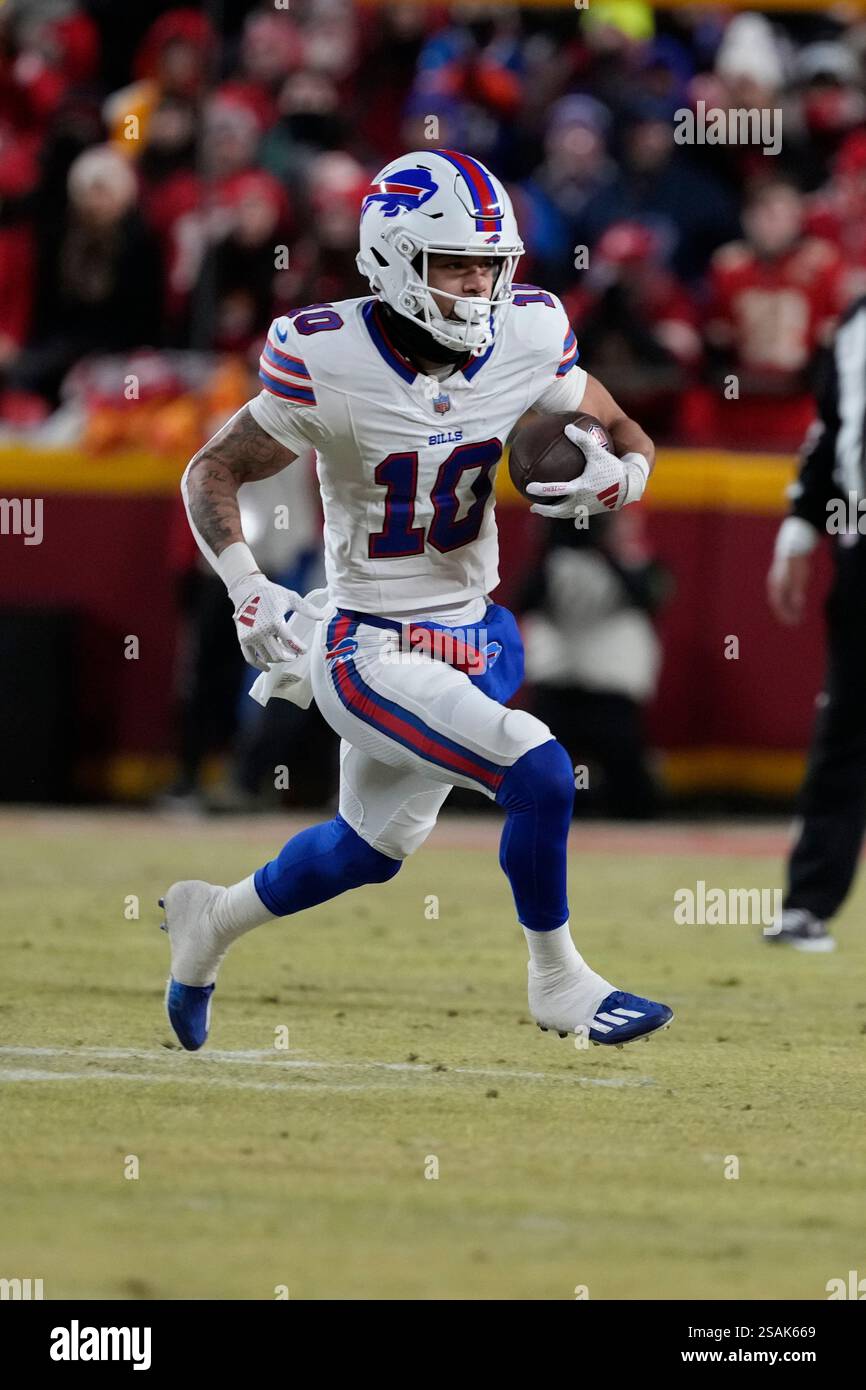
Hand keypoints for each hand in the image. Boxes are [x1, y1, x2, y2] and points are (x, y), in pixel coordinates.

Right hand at [227, 572, 321, 670]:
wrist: (247, 590)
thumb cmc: (271, 593)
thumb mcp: (291, 598)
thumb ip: (307, 609)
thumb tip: (323, 616)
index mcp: (275, 622)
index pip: (291, 643)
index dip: (300, 649)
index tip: (304, 650)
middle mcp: (262, 632)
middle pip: (279, 655)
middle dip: (290, 657)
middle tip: (295, 654)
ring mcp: (251, 637)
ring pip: (267, 658)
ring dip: (277, 659)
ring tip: (284, 653)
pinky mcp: (243, 639)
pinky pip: (251, 658)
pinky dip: (259, 665)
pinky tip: (268, 668)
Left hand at [526, 425, 648, 521]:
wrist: (632, 485)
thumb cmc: (615, 468)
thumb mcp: (598, 452)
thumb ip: (583, 439)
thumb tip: (567, 427)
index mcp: (580, 488)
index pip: (556, 490)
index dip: (541, 489)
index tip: (529, 488)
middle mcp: (581, 501)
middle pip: (558, 510)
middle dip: (544, 510)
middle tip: (533, 507)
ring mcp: (588, 508)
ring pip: (567, 514)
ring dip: (555, 513)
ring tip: (547, 511)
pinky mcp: (595, 510)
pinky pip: (578, 512)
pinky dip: (569, 511)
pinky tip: (568, 505)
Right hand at [767, 552, 811, 625]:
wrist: (794, 547)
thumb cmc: (798, 564)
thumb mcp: (800, 580)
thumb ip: (797, 593)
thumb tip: (797, 606)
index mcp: (777, 586)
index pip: (779, 606)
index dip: (785, 616)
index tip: (794, 623)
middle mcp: (774, 585)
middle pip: (778, 604)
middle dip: (786, 613)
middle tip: (795, 622)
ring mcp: (776, 581)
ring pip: (781, 598)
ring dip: (788, 607)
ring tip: (797, 613)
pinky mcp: (781, 577)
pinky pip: (783, 593)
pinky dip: (788, 600)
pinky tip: (797, 602)